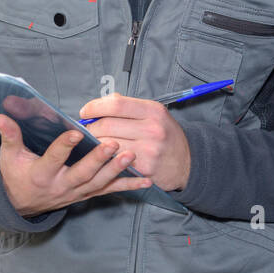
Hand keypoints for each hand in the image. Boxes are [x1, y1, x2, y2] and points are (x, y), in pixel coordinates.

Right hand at [0, 114, 151, 217]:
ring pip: (99, 183)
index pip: (54, 158)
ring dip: (116, 170)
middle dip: (98, 160)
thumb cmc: (16, 175)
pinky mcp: (88, 194)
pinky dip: (129, 186)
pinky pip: (110, 191)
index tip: (75, 132)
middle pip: (82, 173)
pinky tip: (147, 180)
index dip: (64, 146)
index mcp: (42, 174)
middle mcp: (62, 185)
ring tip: (131, 156)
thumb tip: (1, 116)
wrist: (21, 204)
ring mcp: (77, 192)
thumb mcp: (9, 157)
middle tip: (113, 144)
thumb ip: (10, 136)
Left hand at [77, 94, 191, 191]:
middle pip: (107, 125)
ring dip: (94, 145)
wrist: (187, 162)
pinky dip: (104, 159)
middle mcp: (152, 129)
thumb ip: (127, 107)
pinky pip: (113, 162)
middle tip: (86, 131)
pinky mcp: (143, 168)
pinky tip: (103, 157)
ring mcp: (148, 150)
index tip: (85, 112)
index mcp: (153, 111)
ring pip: (106, 145)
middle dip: (90, 129)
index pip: (115, 104)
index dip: (94, 107)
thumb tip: (98, 106)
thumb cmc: (166, 136)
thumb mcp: (154, 114)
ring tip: (93, 144)